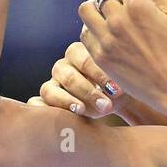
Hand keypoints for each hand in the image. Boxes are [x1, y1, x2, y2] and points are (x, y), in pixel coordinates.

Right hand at [25, 32, 160, 125]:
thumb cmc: (123, 85)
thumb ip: (127, 67)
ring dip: (70, 102)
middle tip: (108, 105)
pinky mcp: (48, 99)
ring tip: (86, 112)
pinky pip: (39, 102)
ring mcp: (54, 82)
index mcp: (81, 51)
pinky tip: (66, 115)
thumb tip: (126, 79)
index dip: (98, 74)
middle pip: (67, 74)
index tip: (117, 89)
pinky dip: (47, 109)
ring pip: (51, 89)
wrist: (117, 102)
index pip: (82, 58)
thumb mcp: (127, 76)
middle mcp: (65, 64)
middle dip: (88, 91)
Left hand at [76, 0, 166, 114]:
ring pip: (85, 9)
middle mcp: (118, 19)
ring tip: (108, 18)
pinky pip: (85, 35)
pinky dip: (93, 31)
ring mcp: (106, 39)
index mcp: (139, 5)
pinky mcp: (100, 57)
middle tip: (118, 3)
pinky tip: (106, 37)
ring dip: (96, 9)